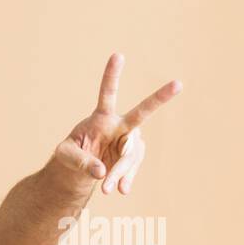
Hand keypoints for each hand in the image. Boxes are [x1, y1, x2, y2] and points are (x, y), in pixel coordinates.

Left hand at [55, 53, 181, 195]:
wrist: (82, 169)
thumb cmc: (71, 154)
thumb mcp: (65, 156)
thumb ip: (79, 161)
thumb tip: (101, 172)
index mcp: (101, 117)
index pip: (108, 94)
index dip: (112, 76)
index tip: (117, 55)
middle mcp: (120, 125)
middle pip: (142, 112)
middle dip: (160, 98)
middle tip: (178, 84)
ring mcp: (129, 140)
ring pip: (132, 153)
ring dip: (121, 171)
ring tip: (108, 189)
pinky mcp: (132, 156)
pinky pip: (132, 168)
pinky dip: (126, 178)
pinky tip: (121, 189)